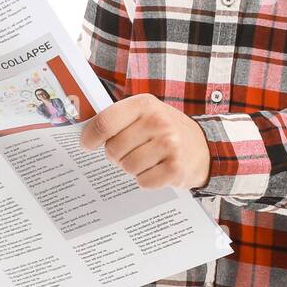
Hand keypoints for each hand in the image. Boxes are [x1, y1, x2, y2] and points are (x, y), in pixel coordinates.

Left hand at [77, 94, 210, 190]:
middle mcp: (158, 121)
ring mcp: (169, 145)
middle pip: (114, 150)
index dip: (91, 137)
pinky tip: (157, 170)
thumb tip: (83, 135)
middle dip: (117, 155)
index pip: (106, 122)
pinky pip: (143, 182)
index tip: (86, 145)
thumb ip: (118, 119)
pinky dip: (147, 180)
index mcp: (144, 104)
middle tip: (131, 152)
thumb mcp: (145, 113)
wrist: (203, 147)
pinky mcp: (175, 168)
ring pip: (127, 167)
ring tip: (148, 160)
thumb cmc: (165, 130)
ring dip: (133, 168)